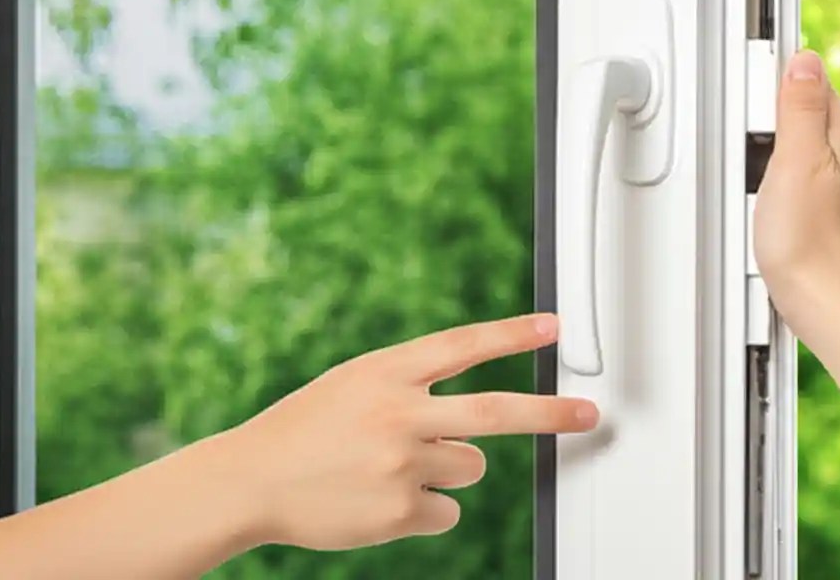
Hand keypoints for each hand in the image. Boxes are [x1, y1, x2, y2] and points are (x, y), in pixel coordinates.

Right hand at [208, 314, 597, 551]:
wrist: (250, 481)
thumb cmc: (302, 429)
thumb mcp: (350, 385)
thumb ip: (409, 390)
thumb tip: (474, 430)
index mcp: (384, 372)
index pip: (462, 345)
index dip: (512, 334)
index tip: (554, 327)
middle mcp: (398, 413)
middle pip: (495, 412)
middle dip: (550, 413)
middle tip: (589, 415)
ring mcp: (401, 464)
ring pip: (470, 467)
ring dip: (448, 469)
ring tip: (392, 468)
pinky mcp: (399, 511)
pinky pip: (446, 511)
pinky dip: (424, 508)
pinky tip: (380, 499)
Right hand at [753, 50, 839, 337]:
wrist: (817, 298)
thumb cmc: (809, 241)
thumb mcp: (800, 161)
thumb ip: (801, 108)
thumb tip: (806, 59)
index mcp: (834, 129)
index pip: (807, 73)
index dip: (774, 67)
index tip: (745, 74)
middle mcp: (831, 147)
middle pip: (791, 100)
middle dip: (760, 100)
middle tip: (734, 118)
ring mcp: (816, 173)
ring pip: (780, 132)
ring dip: (754, 133)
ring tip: (733, 148)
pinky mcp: (800, 197)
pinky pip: (773, 163)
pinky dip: (755, 164)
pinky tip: (742, 181)